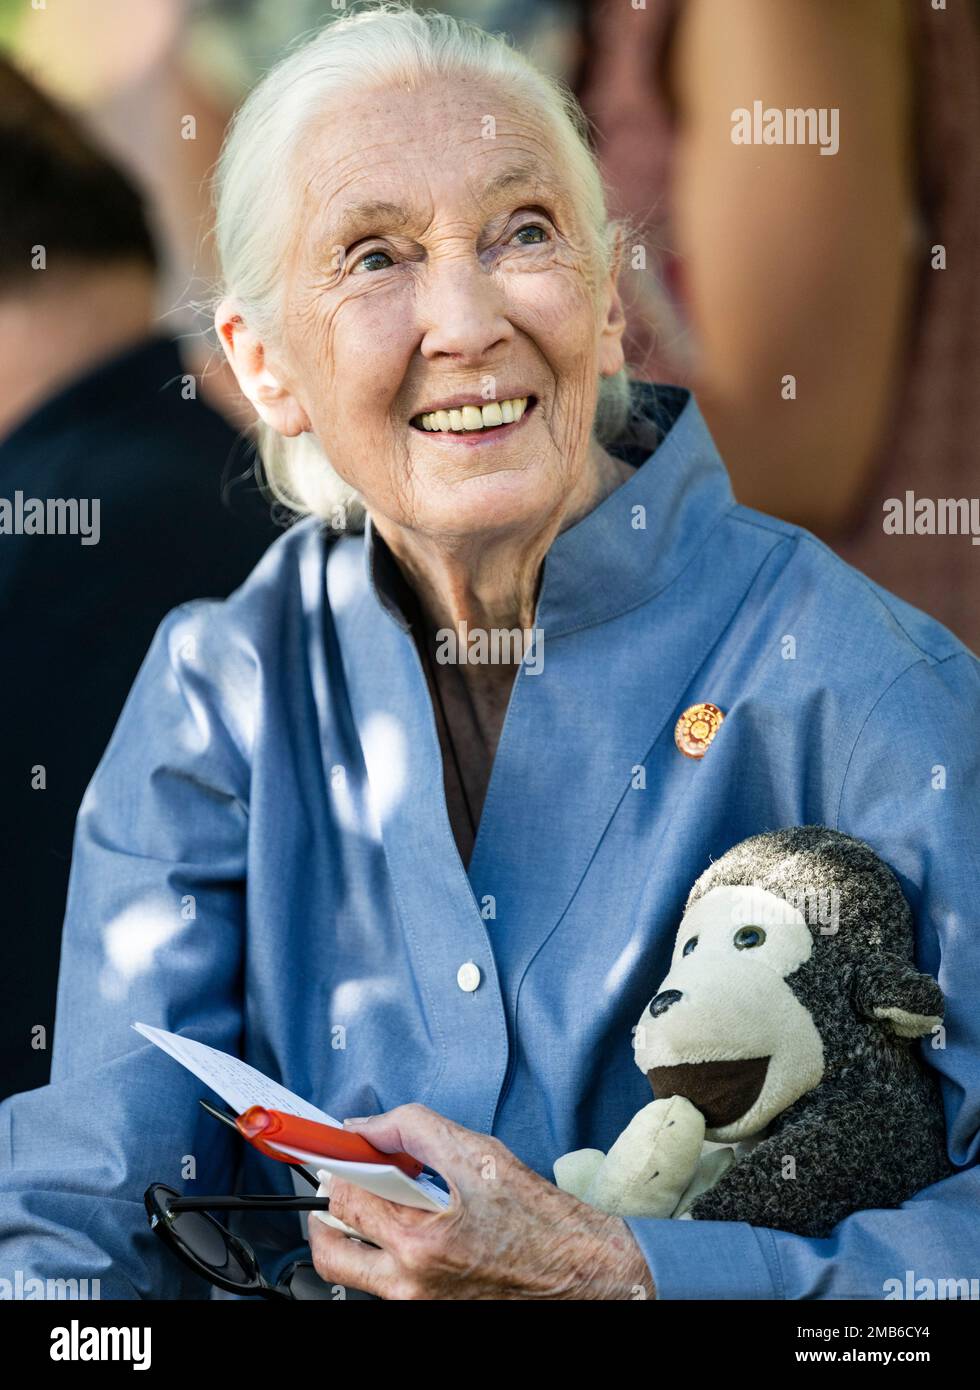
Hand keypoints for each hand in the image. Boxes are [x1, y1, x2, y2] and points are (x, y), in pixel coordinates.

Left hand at [307, 1103, 656, 1299]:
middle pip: (331, 1253)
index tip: (334, 1154)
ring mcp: (420, 1309)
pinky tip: (414, 1235)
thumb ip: (413, 1130)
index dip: (338, 1167)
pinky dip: (387, 1261)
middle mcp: (412, 1287)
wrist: (584, 1273)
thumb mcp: (479, 1154)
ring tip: (381, 1210)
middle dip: (327, 1215)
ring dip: (357, 1239)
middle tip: (341, 1190)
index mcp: (421, 1243)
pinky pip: (386, 1290)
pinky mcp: (432, 1318)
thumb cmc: (542, 1219)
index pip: (347, 1199)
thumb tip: (367, 1127)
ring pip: (355, 1276)